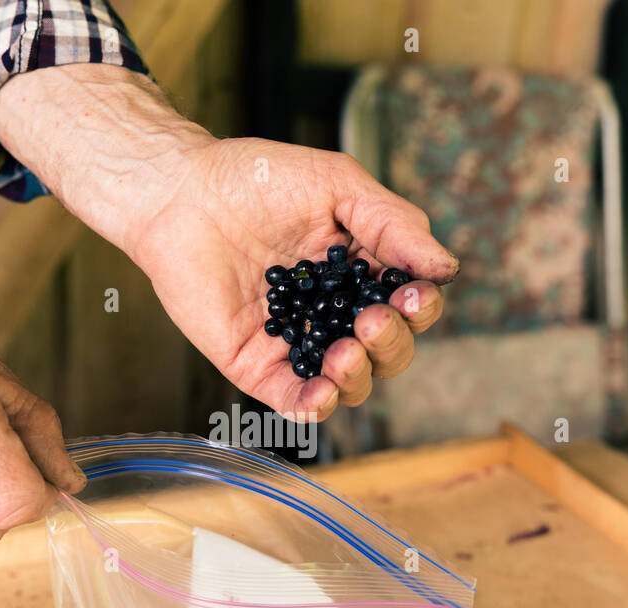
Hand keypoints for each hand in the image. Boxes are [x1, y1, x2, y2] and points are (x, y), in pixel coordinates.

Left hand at [0, 66, 457, 420]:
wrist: (182, 194)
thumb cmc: (259, 180)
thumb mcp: (338, 185)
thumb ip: (393, 224)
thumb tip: (445, 269)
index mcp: (364, 272)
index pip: (409, 306)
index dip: (419, 309)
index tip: (411, 296)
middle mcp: (336, 313)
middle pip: (388, 353)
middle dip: (391, 344)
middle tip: (370, 322)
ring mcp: (298, 342)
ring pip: (349, 384)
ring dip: (358, 378)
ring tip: (343, 353)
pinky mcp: (257, 365)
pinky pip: (294, 401)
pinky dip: (313, 407)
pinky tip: (317, 395)